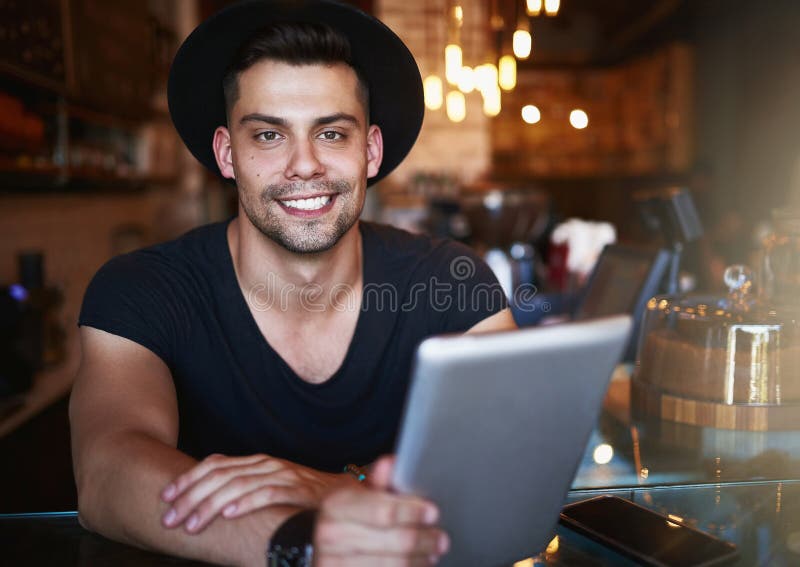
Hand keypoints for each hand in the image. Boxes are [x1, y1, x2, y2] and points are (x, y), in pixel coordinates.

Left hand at [160, 453, 343, 532]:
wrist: (347, 496)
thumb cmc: (304, 497)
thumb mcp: (270, 487)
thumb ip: (245, 487)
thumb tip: (209, 500)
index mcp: (257, 462)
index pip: (215, 464)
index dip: (187, 479)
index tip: (165, 496)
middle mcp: (267, 465)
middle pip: (220, 475)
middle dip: (190, 497)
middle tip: (169, 518)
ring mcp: (283, 476)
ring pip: (238, 485)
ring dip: (210, 505)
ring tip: (191, 524)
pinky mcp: (298, 491)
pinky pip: (267, 494)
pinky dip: (245, 503)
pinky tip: (228, 515)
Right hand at [314, 456, 449, 565]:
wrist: (312, 544)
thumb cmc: (342, 516)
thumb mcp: (356, 493)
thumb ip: (378, 481)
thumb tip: (392, 463)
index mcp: (336, 506)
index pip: (384, 512)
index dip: (412, 512)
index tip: (432, 512)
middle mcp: (331, 536)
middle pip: (395, 542)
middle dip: (424, 540)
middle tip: (441, 539)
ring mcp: (333, 563)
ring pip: (394, 566)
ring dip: (419, 560)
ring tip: (431, 553)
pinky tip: (416, 565)